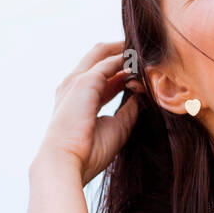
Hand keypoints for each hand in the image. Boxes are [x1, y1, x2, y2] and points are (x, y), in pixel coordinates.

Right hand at [37, 41, 140, 182]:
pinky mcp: (84, 81)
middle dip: (121, 50)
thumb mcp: (117, 127)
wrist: (67, 162)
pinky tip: (141, 62)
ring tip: (146, 51)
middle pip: (99, 56)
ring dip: (124, 50)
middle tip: (145, 50)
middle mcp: (74, 85)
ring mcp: (76, 81)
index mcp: (78, 98)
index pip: (101, 75)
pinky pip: (108, 62)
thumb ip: (129, 109)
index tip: (143, 70)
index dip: (122, 70)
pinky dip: (125, 59)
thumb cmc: (89, 152)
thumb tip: (143, 95)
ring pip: (102, 52)